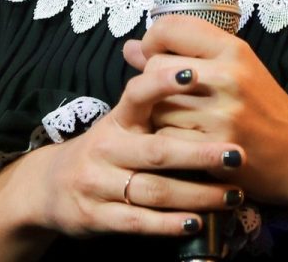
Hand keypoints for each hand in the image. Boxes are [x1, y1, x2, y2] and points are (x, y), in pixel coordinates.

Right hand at [16, 65, 247, 238]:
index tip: (195, 73)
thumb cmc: (104, 149)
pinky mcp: (97, 217)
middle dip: (199, 153)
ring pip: (154, 191)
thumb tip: (186, 62)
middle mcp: (106, 149)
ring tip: (234, 195)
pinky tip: (197, 223)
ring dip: (197, 195)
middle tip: (237, 155)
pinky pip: (138, 222)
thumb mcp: (121, 121)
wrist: (50, 187)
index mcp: (117, 120)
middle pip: (157, 151)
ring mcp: (99, 184)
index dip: (163, 83)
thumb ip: (152, 102)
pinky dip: (169, 225)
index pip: (138, 94)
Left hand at [122, 15, 287, 209]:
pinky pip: (165, 138)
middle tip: (169, 98)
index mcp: (232, 50)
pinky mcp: (214, 148)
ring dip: (158, 116)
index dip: (152, 41)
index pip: (169, 27)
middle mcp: (228, 76)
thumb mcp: (233, 70)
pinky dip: (168, 142)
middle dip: (153, 85)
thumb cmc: (264, 109)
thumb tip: (130, 47)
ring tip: (181, 122)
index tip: (154, 55)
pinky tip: (185, 144)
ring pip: (156, 105)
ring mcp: (221, 113)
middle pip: (156, 68)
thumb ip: (183, 55)